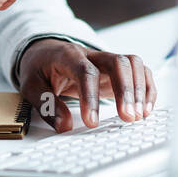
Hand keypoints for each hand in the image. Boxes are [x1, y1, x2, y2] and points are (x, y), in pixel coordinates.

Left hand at [17, 38, 155, 131]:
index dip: (91, 97)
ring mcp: (107, 60)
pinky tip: (146, 110)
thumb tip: (64, 125)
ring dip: (140, 90)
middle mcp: (93, 54)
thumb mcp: (30, 85)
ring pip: (133, 63)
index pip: (85, 72)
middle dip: (126, 91)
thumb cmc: (40, 68)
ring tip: (138, 116)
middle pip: (118, 63)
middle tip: (127, 118)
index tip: (92, 122)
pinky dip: (147, 89)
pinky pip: (140, 71)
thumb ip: (46, 104)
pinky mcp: (117, 69)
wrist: (45, 51)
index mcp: (68, 55)